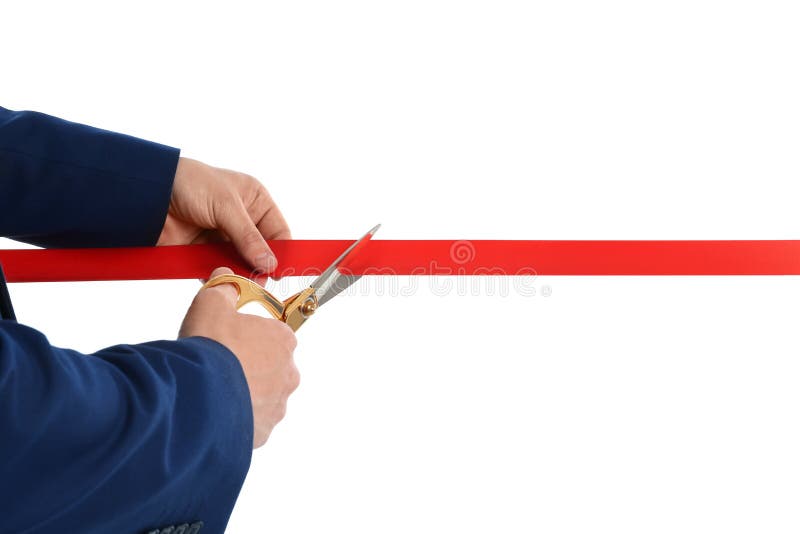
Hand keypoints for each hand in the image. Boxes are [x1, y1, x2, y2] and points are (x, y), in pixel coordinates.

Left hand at [158, 157, 289, 273]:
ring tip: (240, 283)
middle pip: (261, 251)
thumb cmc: (189, 183)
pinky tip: (222, 280)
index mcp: (254, 200)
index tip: (282, 270)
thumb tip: (269, 263)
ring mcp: (222, 236)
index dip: (282, 251)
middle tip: (260, 281)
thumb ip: (249, 237)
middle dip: (260, 266)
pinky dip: (220, 276)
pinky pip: (218, 268)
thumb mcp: (226, 206)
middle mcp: (242, 219)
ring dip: (240, 273)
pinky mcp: (203, 251)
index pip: (279, 231)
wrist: (146, 192)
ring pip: (240, 262)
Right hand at [179, 267, 299, 447]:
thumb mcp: (211, 304)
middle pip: (271, 366)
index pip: (275, 334)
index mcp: (283, 340)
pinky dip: (237, 417)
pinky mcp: (264, 431)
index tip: (231, 340)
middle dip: (249, 366)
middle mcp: (288, 373)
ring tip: (214, 390)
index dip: (250, 335)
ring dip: (244, 392)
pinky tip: (216, 410)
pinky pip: (252, 421)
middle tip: (220, 365)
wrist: (197, 396)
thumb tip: (225, 276)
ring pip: (263, 395)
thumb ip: (223, 288)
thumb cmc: (209, 348)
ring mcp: (278, 404)